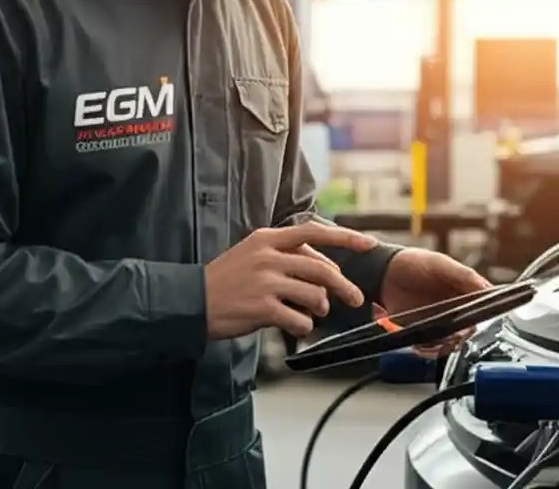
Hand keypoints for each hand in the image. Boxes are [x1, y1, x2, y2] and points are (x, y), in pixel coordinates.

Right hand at [205, 222, 376, 340]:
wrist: (191, 301)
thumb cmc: (225, 281)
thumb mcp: (252, 255)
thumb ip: (285, 255)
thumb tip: (323, 268)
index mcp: (267, 239)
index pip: (314, 232)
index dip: (345, 237)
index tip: (367, 243)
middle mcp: (268, 257)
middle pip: (323, 269)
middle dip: (345, 286)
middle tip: (355, 298)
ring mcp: (266, 282)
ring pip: (315, 295)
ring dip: (321, 307)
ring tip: (314, 312)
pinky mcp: (262, 308)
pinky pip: (300, 319)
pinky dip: (304, 326)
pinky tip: (295, 325)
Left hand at [379, 248, 491, 356]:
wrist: (383, 272)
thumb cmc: (413, 263)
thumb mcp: (441, 264)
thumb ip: (465, 276)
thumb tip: (488, 289)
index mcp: (464, 292)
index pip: (482, 310)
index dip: (479, 318)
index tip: (471, 321)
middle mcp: (455, 309)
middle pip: (467, 330)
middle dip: (461, 334)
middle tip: (454, 333)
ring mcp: (439, 322)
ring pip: (451, 342)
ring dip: (445, 345)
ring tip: (436, 341)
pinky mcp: (422, 331)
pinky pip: (431, 347)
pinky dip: (428, 349)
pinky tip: (421, 345)